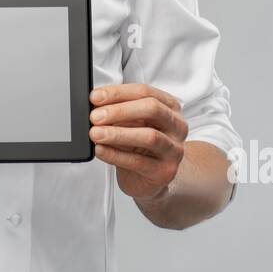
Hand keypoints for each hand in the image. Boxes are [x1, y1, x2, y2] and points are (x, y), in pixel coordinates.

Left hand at [89, 83, 186, 201]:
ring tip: (95, 134)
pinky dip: (115, 155)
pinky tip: (101, 150)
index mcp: (169, 107)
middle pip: (152, 109)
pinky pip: (138, 162)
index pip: (144, 92)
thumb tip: (95, 105)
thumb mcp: (130, 124)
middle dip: (120, 111)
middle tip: (95, 116)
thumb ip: (117, 113)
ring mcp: (174, 150)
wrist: (151, 179)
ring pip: (149, 137)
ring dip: (118, 134)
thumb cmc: (140, 147)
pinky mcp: (164, 172)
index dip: (118, 93)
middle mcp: (177, 126)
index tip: (95, 97)